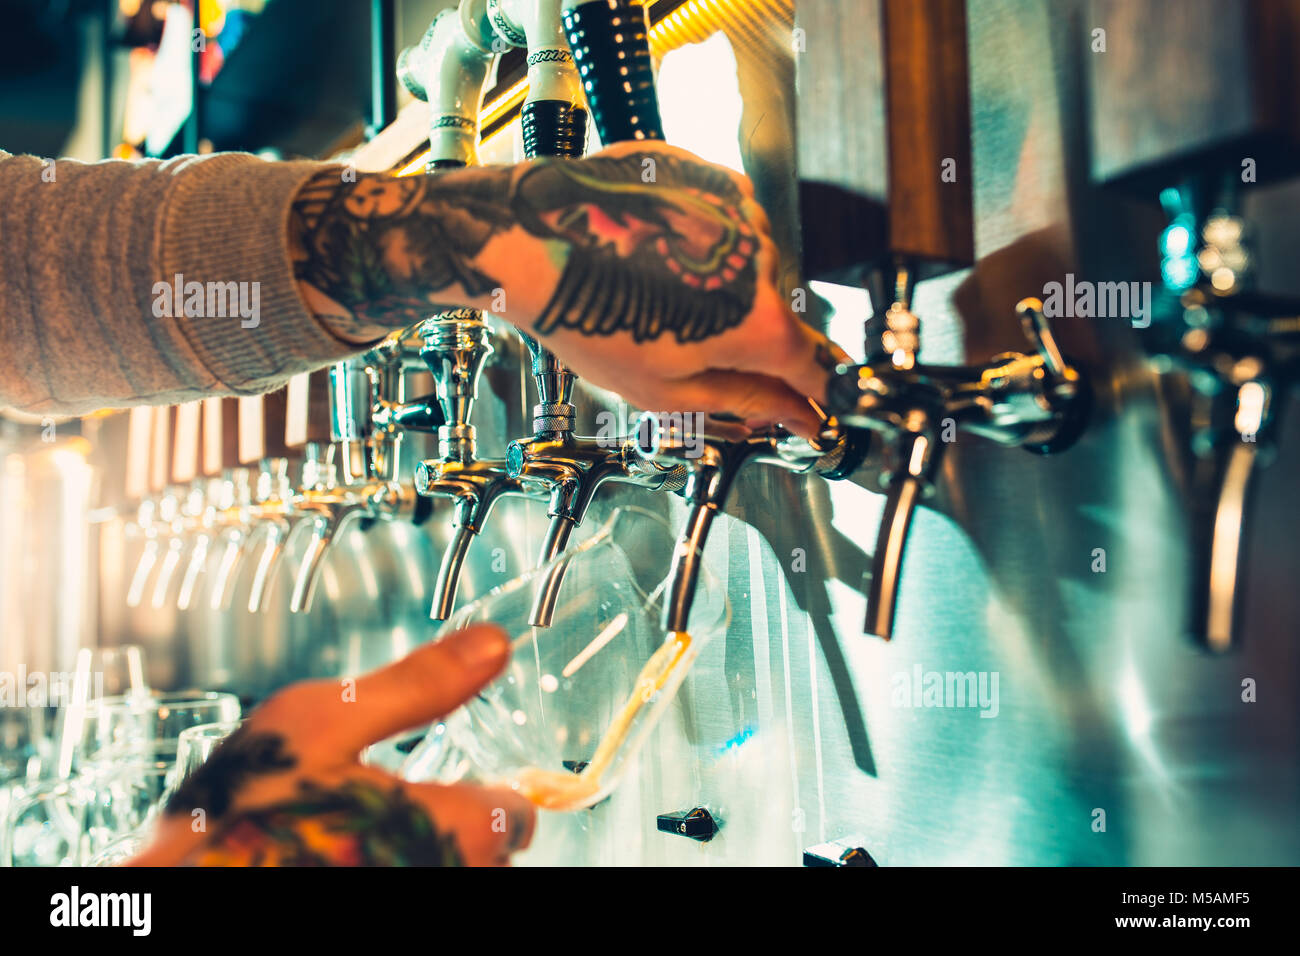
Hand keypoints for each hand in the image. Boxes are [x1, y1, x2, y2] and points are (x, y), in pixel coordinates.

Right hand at [128, 626, 533, 866]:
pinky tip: (345, 859)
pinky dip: (398, 868)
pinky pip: (416, 886)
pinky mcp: (376, 923)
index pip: (517, 820)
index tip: (463, 783)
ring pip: (454, 878)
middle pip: (491, 859)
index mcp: (450, 830)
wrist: (175, 884)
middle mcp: (442, 878)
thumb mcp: (320, 723)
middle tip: (398, 809)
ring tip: (367, 840)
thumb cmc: (235, 815)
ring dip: (430, 855)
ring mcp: (407, 904)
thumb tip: (492, 645)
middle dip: (463, 830)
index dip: (494, 794)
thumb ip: (417, 685)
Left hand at [289, 144, 848, 437]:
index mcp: (756, 322)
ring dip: (716, 283)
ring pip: (747, 264)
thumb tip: (796, 416)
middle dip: (744, 334)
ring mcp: (738, 208)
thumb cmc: (586, 313)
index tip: (817, 404)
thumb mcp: (664, 388)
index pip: (815, 365)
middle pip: (776, 312)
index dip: (817, 391)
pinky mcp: (710, 173)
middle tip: (679, 339)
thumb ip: (745, 401)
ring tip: (651, 289)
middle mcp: (761, 258)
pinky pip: (724, 222)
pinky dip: (699, 241)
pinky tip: (653, 252)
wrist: (530, 237)